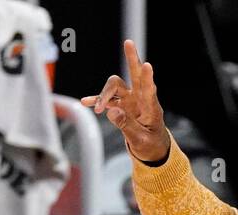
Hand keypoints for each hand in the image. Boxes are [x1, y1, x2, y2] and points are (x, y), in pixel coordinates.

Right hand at [80, 39, 168, 163]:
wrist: (151, 150)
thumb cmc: (151, 146)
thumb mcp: (141, 141)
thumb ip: (127, 126)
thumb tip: (111, 111)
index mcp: (151, 109)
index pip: (149, 90)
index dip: (147, 78)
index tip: (147, 65)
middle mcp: (141, 100)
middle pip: (135, 75)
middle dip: (132, 59)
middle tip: (129, 42)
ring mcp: (130, 100)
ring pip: (115, 87)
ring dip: (103, 95)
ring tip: (96, 109)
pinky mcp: (121, 105)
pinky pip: (106, 99)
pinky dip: (96, 100)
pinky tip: (85, 102)